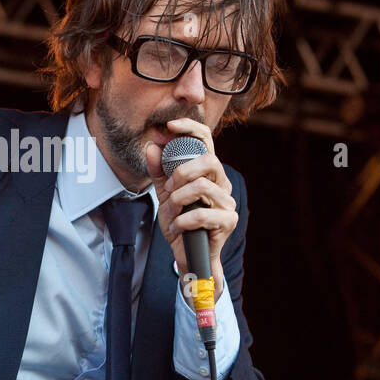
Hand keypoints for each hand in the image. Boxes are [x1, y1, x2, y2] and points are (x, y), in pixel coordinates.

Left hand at [143, 118, 236, 285]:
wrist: (188, 254)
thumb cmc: (180, 222)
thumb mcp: (165, 194)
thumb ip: (159, 171)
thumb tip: (151, 146)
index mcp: (209, 173)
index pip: (206, 141)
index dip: (191, 128)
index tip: (170, 125)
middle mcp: (222, 184)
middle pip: (209, 160)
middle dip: (182, 171)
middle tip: (169, 187)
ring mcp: (227, 202)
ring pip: (202, 187)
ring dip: (178, 200)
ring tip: (172, 211)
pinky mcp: (228, 222)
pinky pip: (201, 215)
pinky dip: (183, 221)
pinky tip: (178, 227)